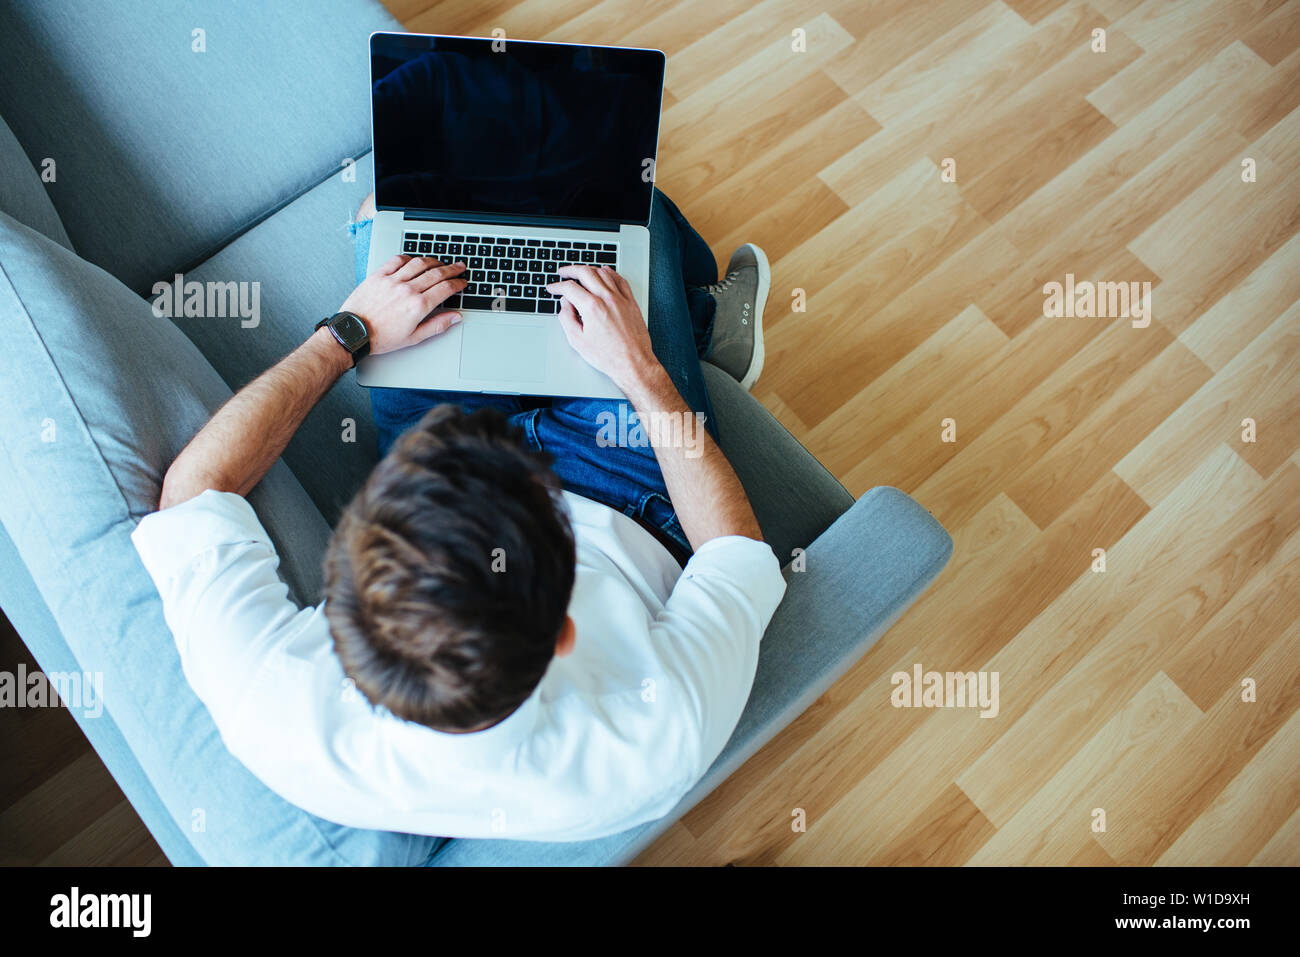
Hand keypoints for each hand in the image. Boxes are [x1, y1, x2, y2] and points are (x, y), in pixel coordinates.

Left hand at [339, 255, 466, 354]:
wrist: (354, 333)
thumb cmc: (381, 338)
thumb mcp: (414, 337)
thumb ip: (437, 325)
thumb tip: (455, 317)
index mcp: (418, 306)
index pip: (445, 288)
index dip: (458, 283)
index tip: (462, 282)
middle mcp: (407, 290)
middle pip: (436, 273)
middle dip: (452, 269)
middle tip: (459, 267)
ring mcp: (392, 280)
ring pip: (419, 263)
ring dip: (433, 260)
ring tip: (440, 262)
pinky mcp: (379, 275)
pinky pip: (397, 260)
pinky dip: (409, 258)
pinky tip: (414, 260)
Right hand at [547, 264, 656, 388]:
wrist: (633, 363)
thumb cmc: (608, 356)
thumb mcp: (578, 341)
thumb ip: (566, 318)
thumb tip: (565, 305)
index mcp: (592, 308)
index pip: (570, 288)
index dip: (557, 286)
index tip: (552, 288)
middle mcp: (607, 299)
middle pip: (586, 273)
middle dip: (570, 270)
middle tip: (563, 272)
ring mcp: (621, 299)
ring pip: (603, 272)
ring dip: (589, 269)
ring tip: (580, 272)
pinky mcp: (631, 302)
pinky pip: (620, 279)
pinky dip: (610, 272)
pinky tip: (605, 272)